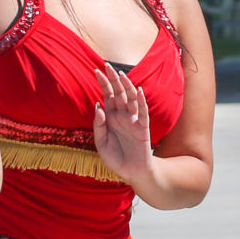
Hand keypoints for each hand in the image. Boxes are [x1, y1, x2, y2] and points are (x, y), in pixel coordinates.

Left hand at [93, 63, 156, 183]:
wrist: (131, 173)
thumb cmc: (115, 158)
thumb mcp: (100, 142)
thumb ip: (98, 125)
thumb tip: (98, 105)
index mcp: (110, 117)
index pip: (107, 96)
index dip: (102, 83)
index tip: (96, 71)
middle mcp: (122, 115)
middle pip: (118, 93)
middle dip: (113, 79)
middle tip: (107, 65)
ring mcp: (133, 120)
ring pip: (131, 99)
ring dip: (126, 86)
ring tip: (120, 75)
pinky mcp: (143, 127)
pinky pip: (143, 112)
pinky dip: (141, 101)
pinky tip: (138, 91)